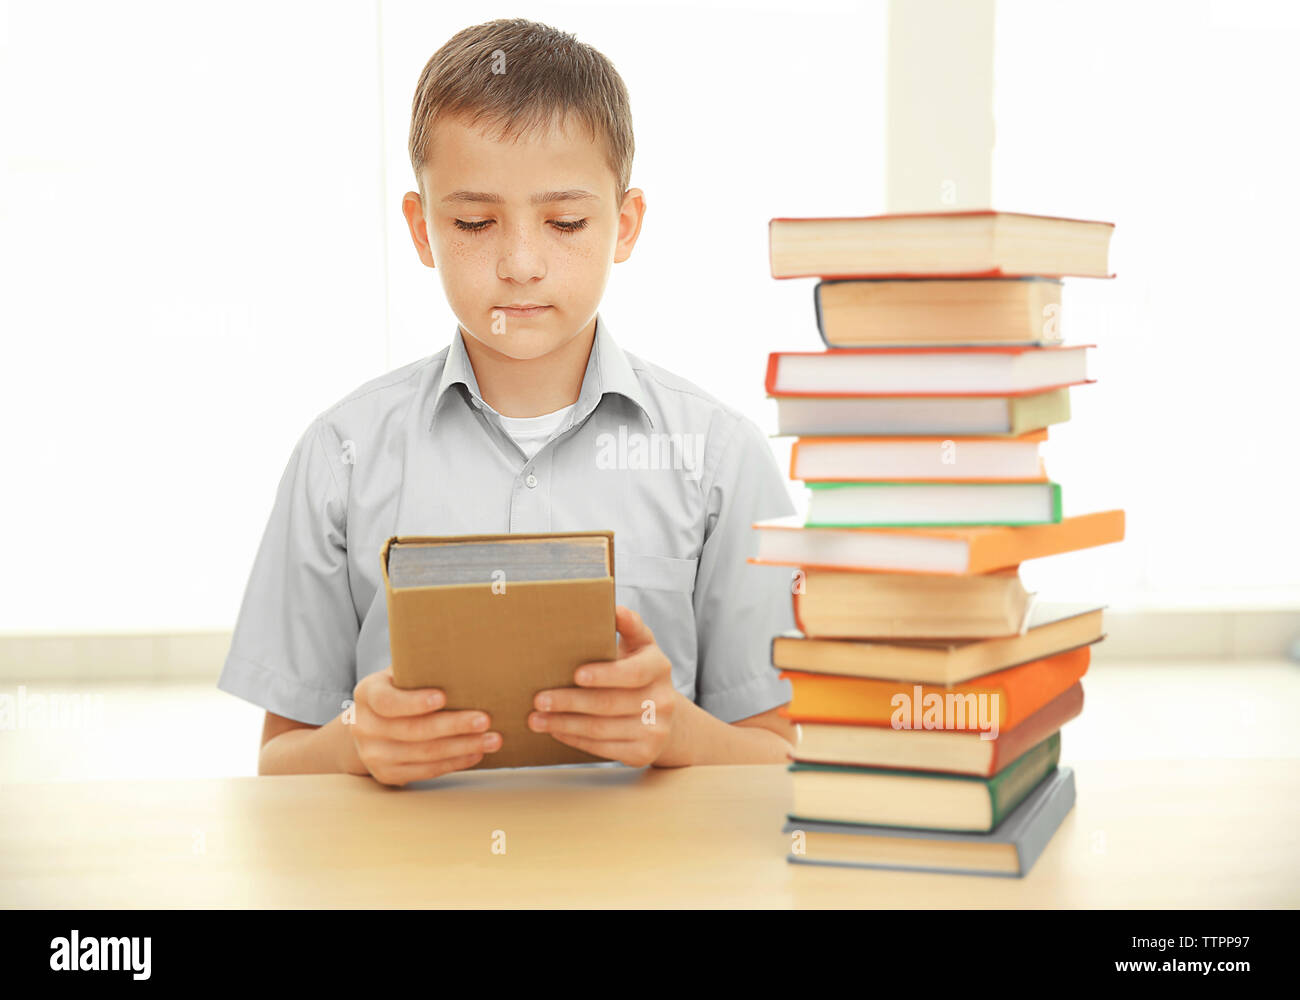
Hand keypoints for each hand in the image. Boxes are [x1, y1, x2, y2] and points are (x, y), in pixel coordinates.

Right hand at [344, 665, 501, 786]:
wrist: (370, 727)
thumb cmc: (397, 691)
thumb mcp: (398, 674)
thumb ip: (419, 668)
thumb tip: (463, 654)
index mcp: (366, 694)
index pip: (388, 701)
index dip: (415, 702)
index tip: (444, 697)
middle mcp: (364, 726)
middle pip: (414, 730)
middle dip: (454, 725)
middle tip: (484, 720)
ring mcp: (373, 754)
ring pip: (424, 754)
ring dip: (463, 747)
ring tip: (492, 739)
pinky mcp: (387, 774)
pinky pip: (426, 770)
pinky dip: (454, 762)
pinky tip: (476, 753)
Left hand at [528, 605, 677, 767]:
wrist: (664, 716)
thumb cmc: (639, 673)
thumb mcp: (639, 646)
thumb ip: (629, 627)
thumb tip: (616, 609)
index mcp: (659, 666)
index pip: (632, 672)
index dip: (604, 675)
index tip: (575, 675)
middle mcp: (663, 699)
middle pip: (609, 703)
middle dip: (569, 702)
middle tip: (539, 699)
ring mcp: (656, 729)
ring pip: (602, 728)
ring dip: (564, 723)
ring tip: (536, 718)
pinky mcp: (645, 753)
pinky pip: (603, 748)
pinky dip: (575, 739)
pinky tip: (556, 730)